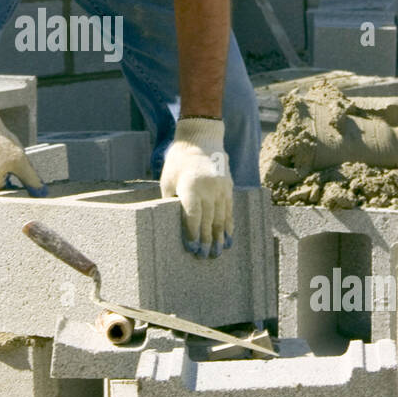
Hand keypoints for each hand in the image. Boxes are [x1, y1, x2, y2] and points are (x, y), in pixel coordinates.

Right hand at [0, 100, 47, 195]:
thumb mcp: (21, 163)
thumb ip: (32, 180)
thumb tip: (42, 194)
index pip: (11, 199)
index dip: (25, 194)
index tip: (36, 190)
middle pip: (6, 193)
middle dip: (19, 187)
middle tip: (27, 176)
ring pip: (3, 186)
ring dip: (13, 180)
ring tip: (14, 166)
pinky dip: (7, 175)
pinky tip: (9, 164)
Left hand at [160, 117, 233, 256]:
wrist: (200, 139)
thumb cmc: (178, 162)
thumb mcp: (168, 180)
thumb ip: (172, 201)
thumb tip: (175, 224)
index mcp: (191, 187)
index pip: (193, 217)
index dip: (193, 235)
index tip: (193, 249)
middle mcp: (208, 189)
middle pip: (209, 221)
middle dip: (207, 241)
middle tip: (206, 257)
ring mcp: (221, 187)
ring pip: (221, 217)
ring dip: (220, 237)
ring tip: (218, 252)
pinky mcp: (228, 186)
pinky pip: (229, 209)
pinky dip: (229, 224)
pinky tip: (228, 237)